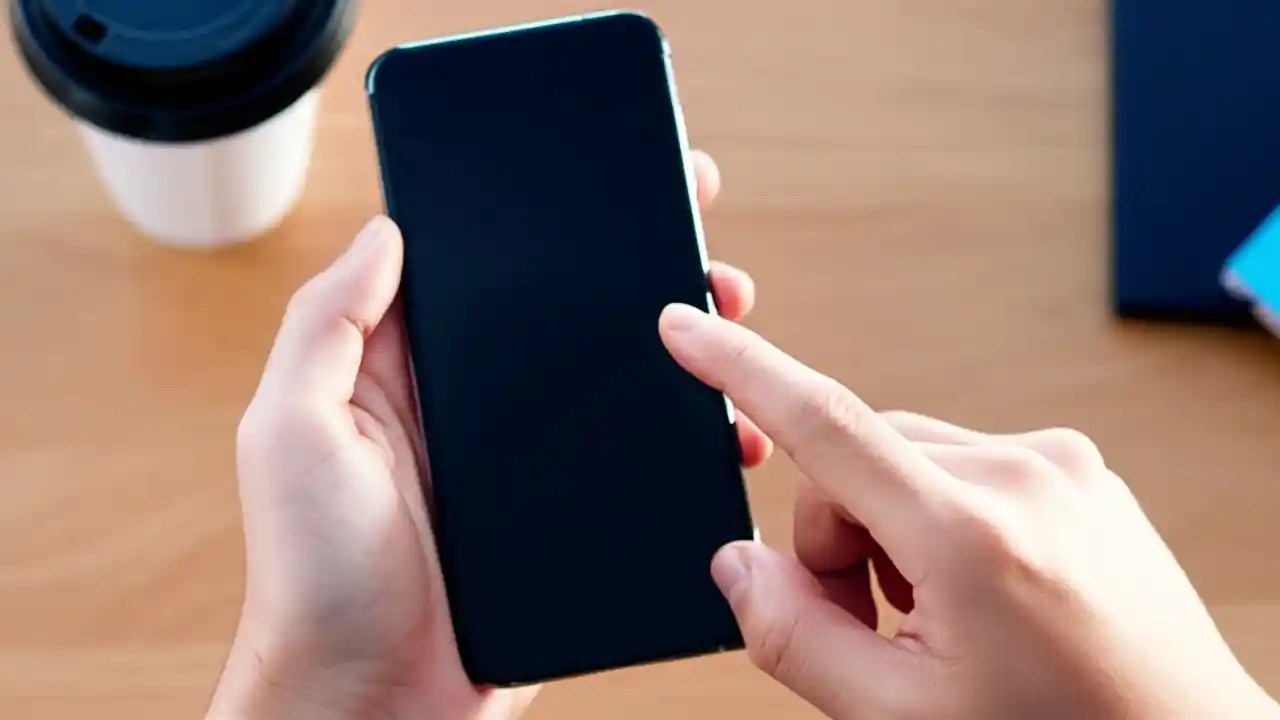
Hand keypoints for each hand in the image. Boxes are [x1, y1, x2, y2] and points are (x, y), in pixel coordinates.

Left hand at [208, 152, 768, 718]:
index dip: (544, 221)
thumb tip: (389, 231)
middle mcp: (472, 407)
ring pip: (613, 383)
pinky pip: (633, 463)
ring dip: (674, 350)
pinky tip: (722, 426)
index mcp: (409, 370)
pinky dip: (681, 439)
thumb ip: (328, 326)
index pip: (484, 270)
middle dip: (638, 275)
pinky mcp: (564, 519)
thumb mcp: (290, 433)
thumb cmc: (314, 579)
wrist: (376, 706)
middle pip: (567, 317)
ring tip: (731, 323)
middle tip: (700, 252)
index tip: (611, 183)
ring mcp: (524, 464)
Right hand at [659, 306, 1279, 719]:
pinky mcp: (1075, 468)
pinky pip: (961, 463)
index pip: (825, 422)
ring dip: (885, 528)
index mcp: (971, 534)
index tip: (687, 325)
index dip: (741, 368)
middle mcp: (1021, 474)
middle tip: (869, 621)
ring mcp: (1058, 464)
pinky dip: (935, 516)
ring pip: (904, 458)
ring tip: (931, 616)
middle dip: (832, 534)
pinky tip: (974, 589)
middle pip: (855, 457)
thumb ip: (795, 639)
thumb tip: (738, 564)